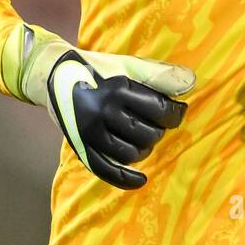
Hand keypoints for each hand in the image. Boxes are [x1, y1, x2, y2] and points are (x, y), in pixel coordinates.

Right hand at [45, 48, 194, 189]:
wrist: (53, 76)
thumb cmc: (98, 69)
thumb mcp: (128, 65)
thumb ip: (160, 74)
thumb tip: (191, 84)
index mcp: (117, 89)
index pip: (160, 110)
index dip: (175, 113)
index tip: (177, 111)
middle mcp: (102, 112)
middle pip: (148, 134)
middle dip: (158, 130)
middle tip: (155, 122)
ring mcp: (90, 133)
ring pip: (132, 153)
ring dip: (145, 148)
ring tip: (143, 137)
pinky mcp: (80, 147)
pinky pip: (106, 170)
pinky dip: (125, 178)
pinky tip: (141, 179)